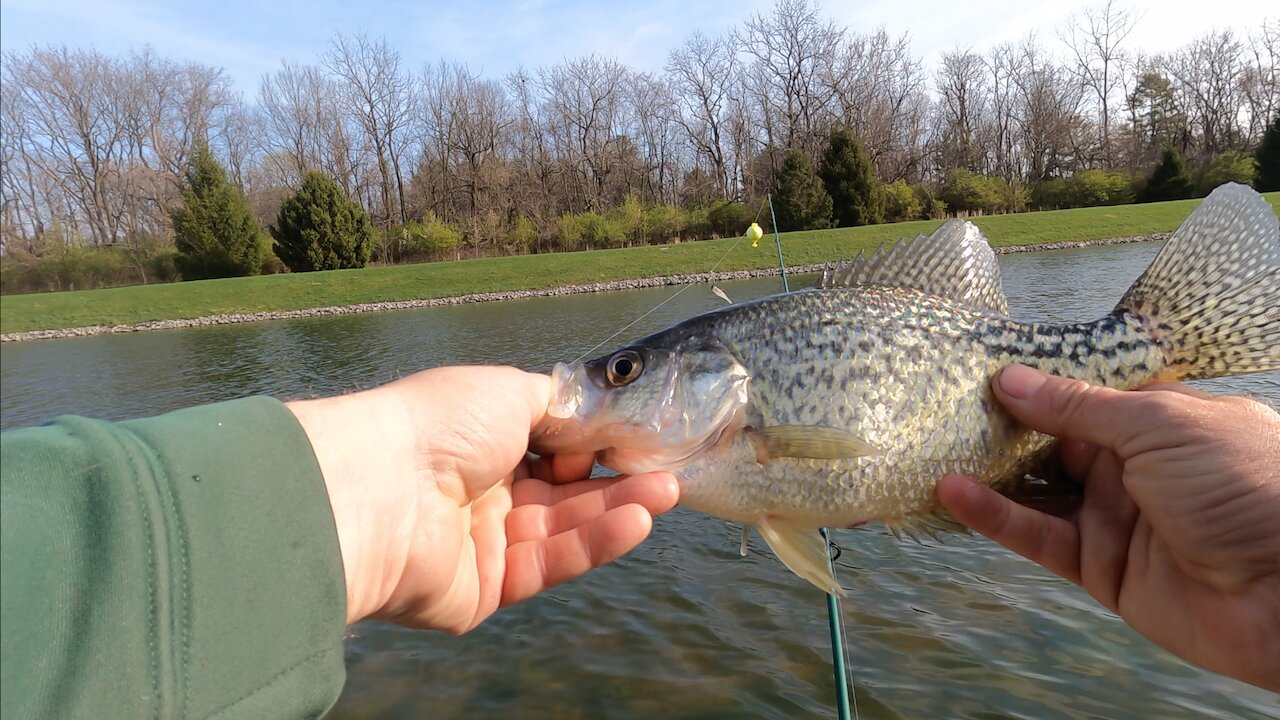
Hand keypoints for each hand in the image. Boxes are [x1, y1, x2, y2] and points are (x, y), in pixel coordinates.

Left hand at [286, 366, 678, 633]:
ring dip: (617, 509)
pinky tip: (637, 521)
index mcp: (478, 439)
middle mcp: (482, 489)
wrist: (377, 494)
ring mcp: (485, 541)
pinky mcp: (490, 588)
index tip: (634, 434)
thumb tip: (591, 413)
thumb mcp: (508, 390)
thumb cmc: (439, 426)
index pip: (549, 444)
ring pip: (564, 526)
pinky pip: (551, 562)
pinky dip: (595, 543)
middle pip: (563, 489)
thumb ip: (558, 404)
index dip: (591, 441)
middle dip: (616, 478)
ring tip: (668, 492)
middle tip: (667, 468)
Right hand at [937, 364, 1279, 690]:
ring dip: (986, 474)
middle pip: (1051, 443)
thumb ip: (1077, 406)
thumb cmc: (1244, 485)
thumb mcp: (1159, 424)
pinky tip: (955, 493)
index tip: (977, 371)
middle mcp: (1134, 467)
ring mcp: (1114, 518)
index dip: (1033, 385)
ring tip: (933, 451)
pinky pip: (1037, 537)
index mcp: (1159, 421)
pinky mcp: (1099, 568)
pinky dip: (993, 516)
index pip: (1082, 397)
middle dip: (1000, 428)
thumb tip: (1012, 379)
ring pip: (1036, 492)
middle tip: (941, 410)